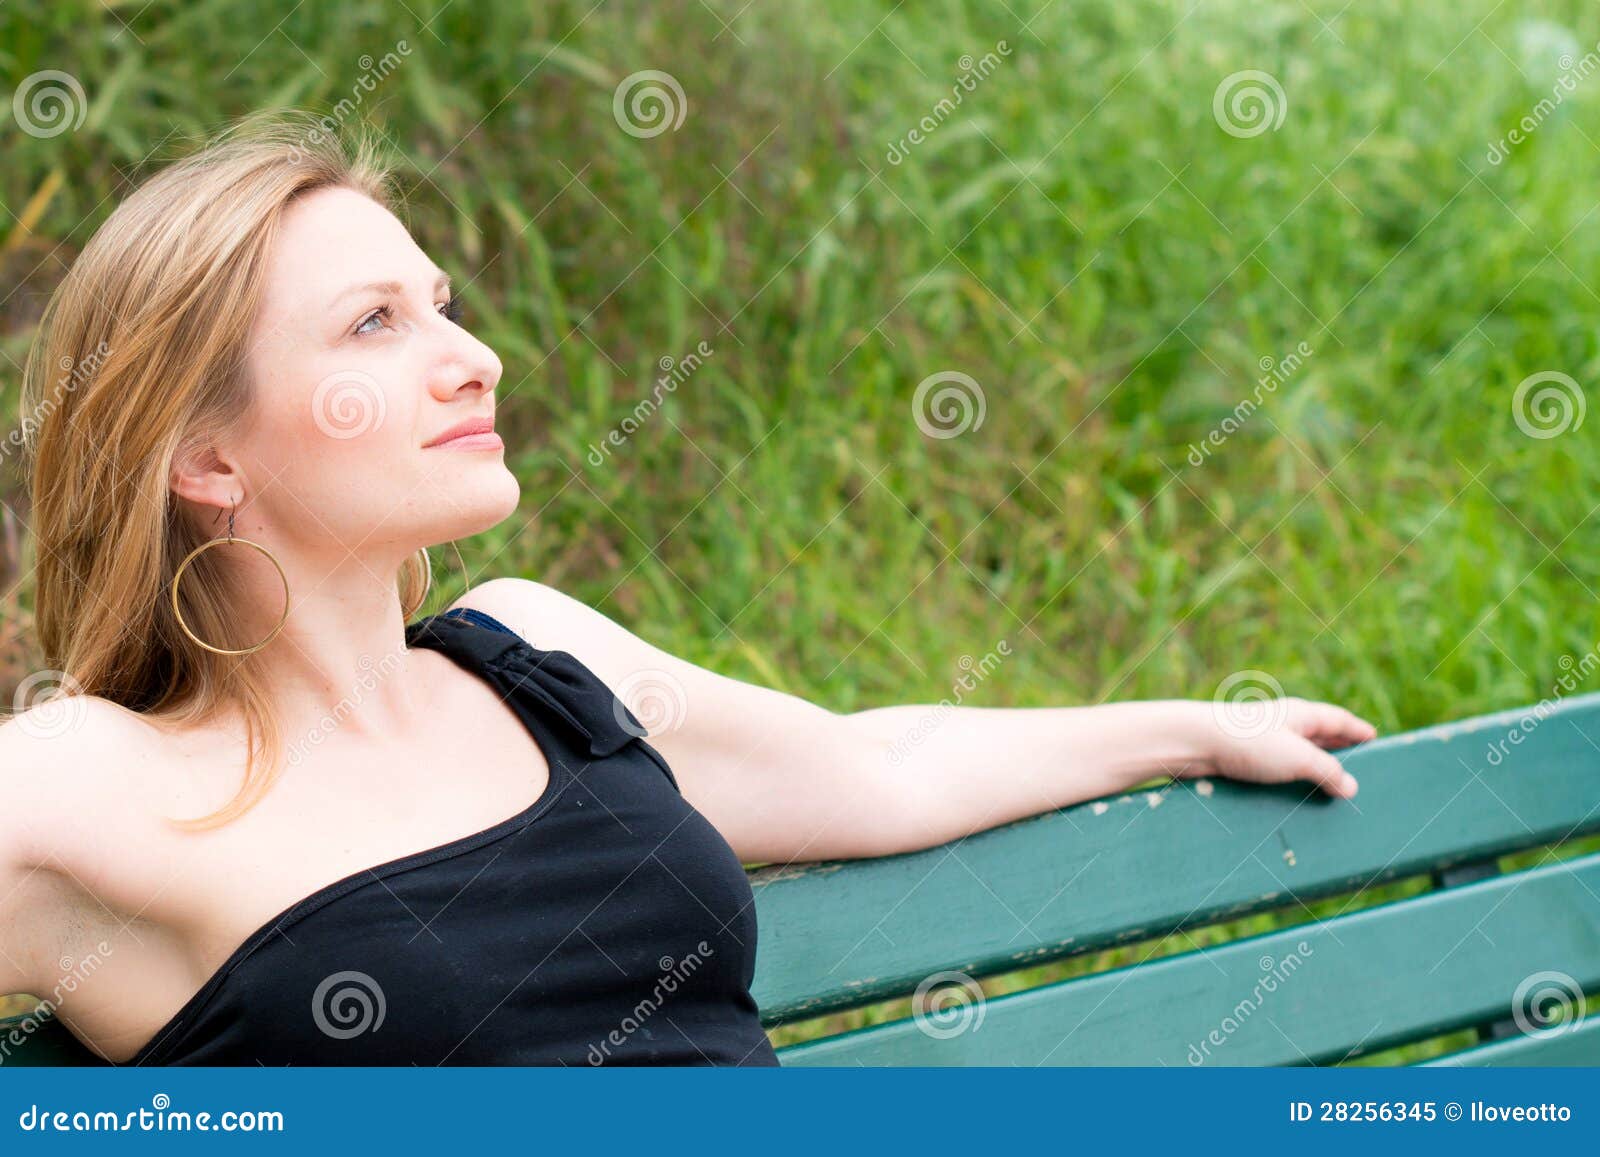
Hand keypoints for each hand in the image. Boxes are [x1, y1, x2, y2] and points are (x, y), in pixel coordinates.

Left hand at [1178, 696, 1376, 798]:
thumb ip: (1328, 771)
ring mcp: (1264, 740)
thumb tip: (1352, 788)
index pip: (1338, 719)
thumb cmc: (1249, 743)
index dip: (1357, 729)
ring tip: (1331, 787)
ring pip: (1298, 754)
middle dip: (1339, 750)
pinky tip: (1295, 795)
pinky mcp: (1246, 757)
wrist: (1194, 742)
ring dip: (1314, 768)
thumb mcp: (1299, 758)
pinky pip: (1278, 768)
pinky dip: (1292, 779)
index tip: (1373, 737)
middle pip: (1320, 736)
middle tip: (1359, 766)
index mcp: (1302, 715)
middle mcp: (1284, 723)